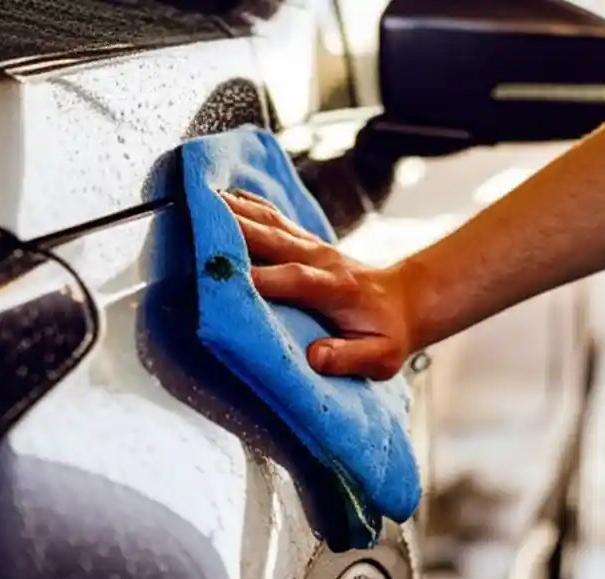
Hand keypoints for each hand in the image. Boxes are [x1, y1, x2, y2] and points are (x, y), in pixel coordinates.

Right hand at [221, 189, 414, 379]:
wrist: (404, 301)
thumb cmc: (388, 334)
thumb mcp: (381, 357)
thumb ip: (350, 358)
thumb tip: (316, 357)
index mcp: (337, 290)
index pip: (297, 279)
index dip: (266, 277)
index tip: (231, 279)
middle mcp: (321, 260)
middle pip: (275, 240)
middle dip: (238, 231)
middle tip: (200, 220)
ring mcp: (312, 247)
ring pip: (271, 223)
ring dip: (236, 210)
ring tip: (202, 198)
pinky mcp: (305, 242)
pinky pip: (274, 218)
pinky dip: (247, 205)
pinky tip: (224, 195)